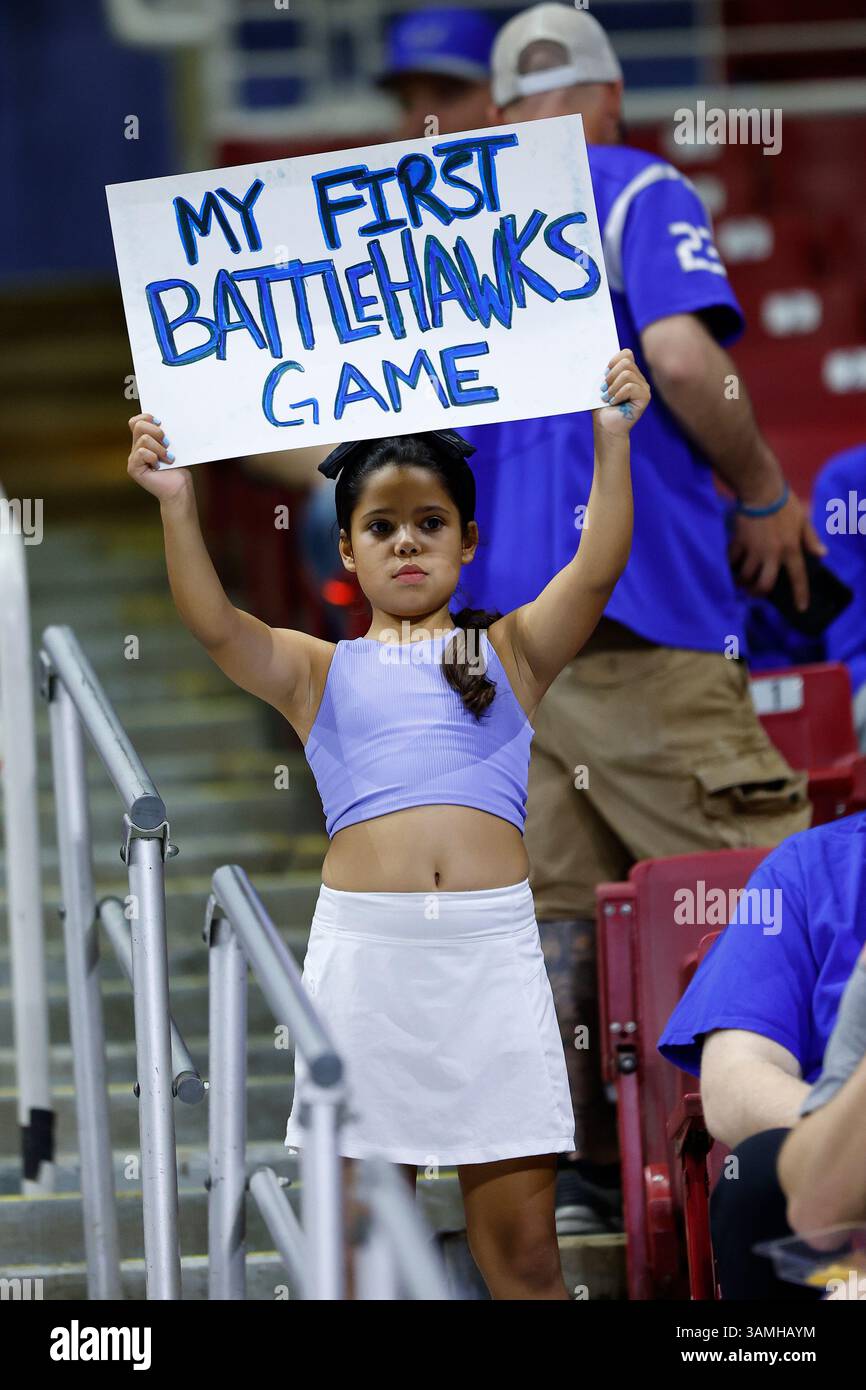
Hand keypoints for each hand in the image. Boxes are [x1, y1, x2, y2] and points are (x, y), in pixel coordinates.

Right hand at [127, 415, 192, 503]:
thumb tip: (163, 421)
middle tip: (168, 443)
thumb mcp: (172, 446)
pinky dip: (154, 457)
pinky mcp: (133, 468)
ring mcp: (133, 458)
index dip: (146, 417)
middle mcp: (136, 448)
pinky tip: (159, 466)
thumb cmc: (178, 468)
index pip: (136, 421)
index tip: (161, 423)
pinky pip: (142, 452)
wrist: (179, 488)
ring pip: (143, 439)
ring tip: (168, 458)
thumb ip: (164, 434)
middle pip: (138, 425)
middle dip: (156, 431)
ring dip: (160, 448)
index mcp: (144, 441)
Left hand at [594, 348, 650, 436]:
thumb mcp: (600, 385)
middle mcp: (639, 378)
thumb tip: (597, 357)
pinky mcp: (645, 397)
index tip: (604, 372)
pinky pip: (630, 387)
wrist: (606, 426)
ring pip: (627, 374)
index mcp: (629, 372)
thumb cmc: (601, 407)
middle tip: (603, 389)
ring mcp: (644, 387)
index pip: (627, 353)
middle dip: (611, 375)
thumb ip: (604, 372)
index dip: (614, 359)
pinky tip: (614, 403)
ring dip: (612, 387)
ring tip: (607, 398)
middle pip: (626, 362)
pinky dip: (618, 395)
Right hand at [728, 492, 826, 610]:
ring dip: (742, 581)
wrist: (760, 490)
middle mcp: (771, 554)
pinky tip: (730, 564)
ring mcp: (753, 550)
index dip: (800, 595)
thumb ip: (811, 539)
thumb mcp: (803, 520)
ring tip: (741, 580)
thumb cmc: (785, 504)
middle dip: (758, 593)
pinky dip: (730, 564)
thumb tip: (822, 553)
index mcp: (790, 549)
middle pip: (763, 585)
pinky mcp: (739, 542)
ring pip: (745, 576)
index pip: (798, 578)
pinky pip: (732, 560)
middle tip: (754, 591)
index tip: (801, 608)